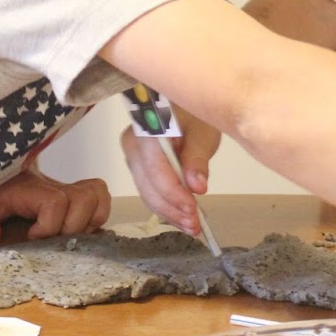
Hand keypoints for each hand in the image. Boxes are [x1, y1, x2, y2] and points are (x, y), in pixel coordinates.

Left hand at [0, 168, 109, 245]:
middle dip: (73, 226)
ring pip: (99, 198)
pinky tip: (75, 230)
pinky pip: (102, 200)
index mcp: (33, 188)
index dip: (48, 226)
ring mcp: (70, 190)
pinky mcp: (79, 196)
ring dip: (88, 222)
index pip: (56, 202)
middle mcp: (57, 186)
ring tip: (65, 234)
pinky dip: (96, 217)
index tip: (31, 236)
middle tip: (53, 238)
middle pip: (86, 199)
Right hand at [119, 106, 219, 237]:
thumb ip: (198, 158)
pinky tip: (183, 218)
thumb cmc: (193, 115)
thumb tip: (197, 187)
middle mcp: (132, 145)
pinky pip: (149, 192)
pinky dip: (166, 207)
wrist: (183, 109)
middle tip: (195, 225)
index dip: (174, 193)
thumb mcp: (202, 132)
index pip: (156, 170)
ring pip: (148, 193)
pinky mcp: (138, 169)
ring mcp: (132, 158)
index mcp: (146, 131)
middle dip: (172, 208)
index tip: (193, 209)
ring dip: (170, 212)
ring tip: (192, 226)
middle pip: (148, 186)